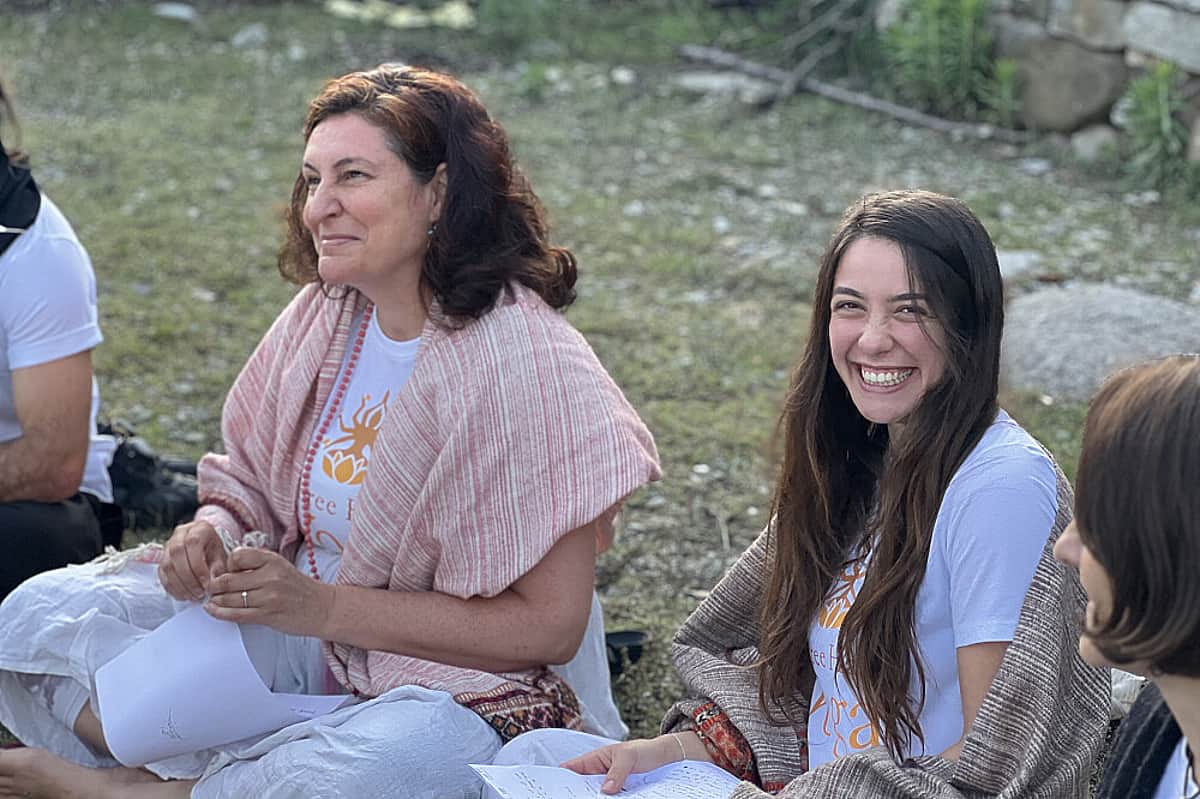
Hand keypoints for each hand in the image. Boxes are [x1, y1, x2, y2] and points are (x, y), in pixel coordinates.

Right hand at [158, 521, 227, 600]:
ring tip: (193, 596)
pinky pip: (161, 574)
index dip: (198, 565)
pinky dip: (172, 588)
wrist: (207, 547)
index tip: (206, 582)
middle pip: (176, 554)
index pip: (192, 543)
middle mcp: (180, 534)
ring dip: (180, 585)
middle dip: (188, 577)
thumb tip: (212, 583)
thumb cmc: (215, 551)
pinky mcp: (161, 559)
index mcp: (199, 528)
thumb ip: (218, 567)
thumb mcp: (222, 555)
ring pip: (167, 565)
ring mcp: (168, 546)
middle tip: (199, 593)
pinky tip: (183, 596)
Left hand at [204, 547, 332, 637]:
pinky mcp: (267, 615)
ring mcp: (269, 597)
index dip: (227, 565)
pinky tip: (212, 610)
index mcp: (273, 561)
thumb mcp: (280, 567)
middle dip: (214, 585)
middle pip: (228, 580)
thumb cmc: (298, 588)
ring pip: (229, 598)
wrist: (321, 608)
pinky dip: (219, 613)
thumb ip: (256, 564)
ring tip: (212, 600)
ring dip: (215, 600)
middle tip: (210, 588)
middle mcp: (270, 577)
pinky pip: (236, 614)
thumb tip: (225, 568)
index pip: (237, 556)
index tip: (226, 571)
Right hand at [562, 733, 690, 794]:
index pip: (569, 769)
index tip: (555, 789)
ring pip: (594, 796)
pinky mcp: (618, 795)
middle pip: (579, 787)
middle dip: (575, 794)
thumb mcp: (629, 756)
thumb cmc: (642, 751)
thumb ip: (617, 771)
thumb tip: (605, 790)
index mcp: (593, 760)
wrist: (662, 759)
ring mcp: (607, 786)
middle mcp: (597, 775)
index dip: (560, 778)